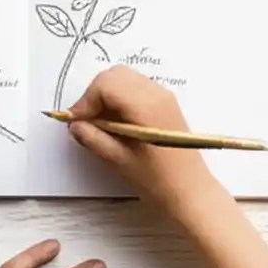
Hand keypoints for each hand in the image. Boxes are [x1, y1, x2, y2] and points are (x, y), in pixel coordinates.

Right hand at [66, 66, 217, 213]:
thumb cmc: (158, 181)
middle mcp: (157, 94)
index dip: (85, 101)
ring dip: (107, 94)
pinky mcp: (166, 102)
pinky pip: (136, 87)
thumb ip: (94, 138)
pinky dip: (120, 97)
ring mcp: (164, 96)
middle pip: (114, 75)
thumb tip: (75, 125)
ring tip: (100, 123)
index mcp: (146, 107)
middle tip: (86, 120)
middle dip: (95, 94)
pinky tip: (117, 122)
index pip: (105, 84)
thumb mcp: (119, 161)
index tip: (76, 121)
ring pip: (125, 78)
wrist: (191, 192)